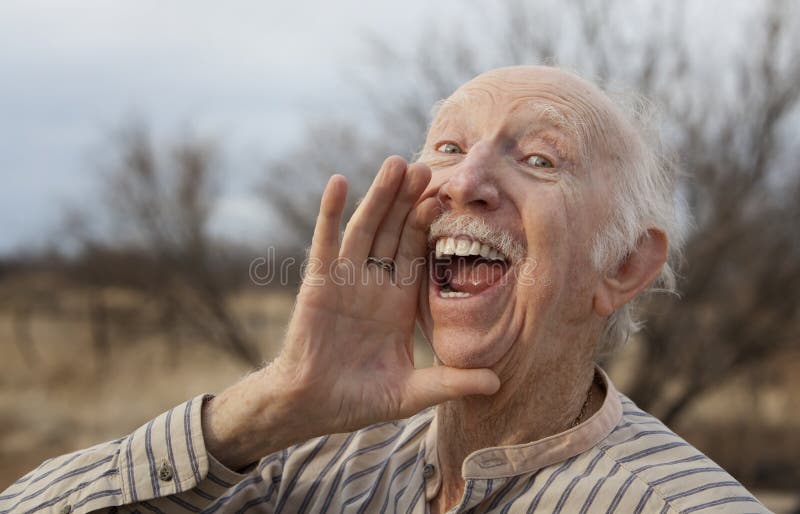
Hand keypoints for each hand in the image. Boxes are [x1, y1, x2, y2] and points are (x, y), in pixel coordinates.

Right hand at [203, 157, 498, 469]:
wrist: (312, 407)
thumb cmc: (359, 399)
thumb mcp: (411, 393)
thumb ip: (450, 383)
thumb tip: (497, 384)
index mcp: (398, 301)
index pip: (417, 253)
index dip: (430, 226)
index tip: (448, 198)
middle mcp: (374, 283)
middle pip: (395, 231)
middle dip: (410, 201)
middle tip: (428, 167)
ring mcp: (346, 279)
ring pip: (366, 228)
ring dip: (380, 196)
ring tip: (396, 164)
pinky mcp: (319, 282)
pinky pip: (326, 242)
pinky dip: (331, 213)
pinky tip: (340, 182)